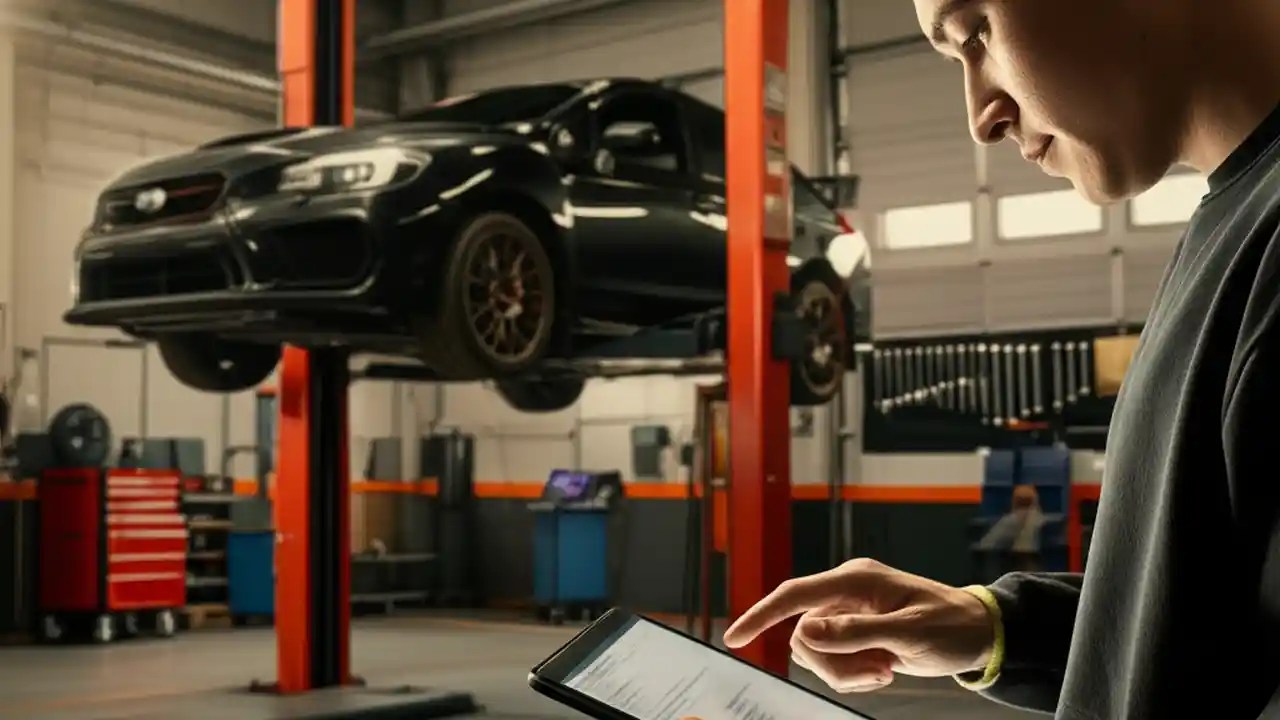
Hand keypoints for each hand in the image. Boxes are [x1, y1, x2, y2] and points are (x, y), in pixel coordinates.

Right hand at [722, 559, 994, 693]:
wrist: (978, 633)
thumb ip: (855, 632)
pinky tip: (883, 671)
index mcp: (856, 580)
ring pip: (816, 652)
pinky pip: (833, 659)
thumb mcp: (907, 633)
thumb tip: (805, 633)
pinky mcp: (855, 632)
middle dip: (834, 664)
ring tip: (885, 671)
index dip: (761, 615)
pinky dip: (852, 674)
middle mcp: (845, 593)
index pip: (795, 595)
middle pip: (805, 635)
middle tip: (877, 674)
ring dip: (845, 671)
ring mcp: (849, 613)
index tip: (734, 638)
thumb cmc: (950, 626)